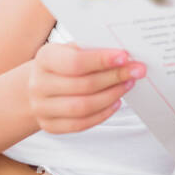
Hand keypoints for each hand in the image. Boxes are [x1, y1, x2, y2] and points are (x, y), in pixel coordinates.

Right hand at [27, 43, 144, 133]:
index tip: (125, 56)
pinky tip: (116, 102)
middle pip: (83, 85)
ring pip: (83, 107)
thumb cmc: (64, 62)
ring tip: (128, 84)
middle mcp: (38, 84)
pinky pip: (80, 124)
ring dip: (111, 95)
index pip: (75, 62)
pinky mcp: (49, 125)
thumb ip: (93, 49)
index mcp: (45, 58)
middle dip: (115, 77)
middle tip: (137, 71)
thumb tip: (125, 55)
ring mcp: (41, 107)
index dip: (101, 60)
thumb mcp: (73, 48)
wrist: (40, 84)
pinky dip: (102, 114)